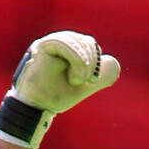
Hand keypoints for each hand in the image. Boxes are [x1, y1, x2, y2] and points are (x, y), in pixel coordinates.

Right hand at [0, 31, 120, 148]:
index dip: (97, 62)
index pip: (90, 46)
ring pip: (77, 41)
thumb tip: (112, 62)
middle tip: (84, 82)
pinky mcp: (42, 46)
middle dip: (92, 64)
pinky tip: (76, 75)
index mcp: (69, 50)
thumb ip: (101, 75)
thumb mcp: (84, 86)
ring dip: (83, 64)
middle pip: (86, 42)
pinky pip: (63, 43)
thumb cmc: (56, 96)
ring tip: (77, 80)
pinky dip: (75, 57)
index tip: (92, 82)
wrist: (36, 107)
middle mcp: (59, 43)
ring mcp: (50, 43)